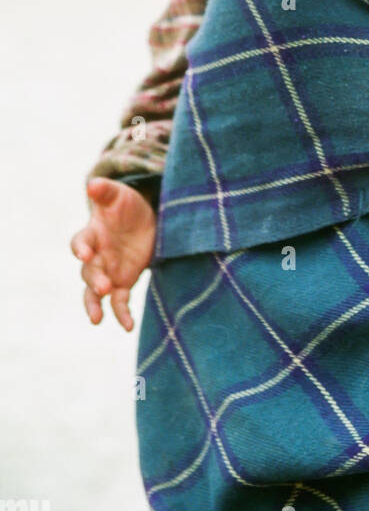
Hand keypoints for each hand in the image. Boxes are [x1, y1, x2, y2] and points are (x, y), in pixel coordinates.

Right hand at [71, 178, 156, 331]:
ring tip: (97, 318)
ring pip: (95, 292)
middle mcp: (96, 256)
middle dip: (94, 279)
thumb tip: (93, 184)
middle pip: (88, 271)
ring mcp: (108, 272)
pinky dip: (121, 314)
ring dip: (96, 304)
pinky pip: (119, 302)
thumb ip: (105, 191)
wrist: (146, 219)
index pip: (80, 242)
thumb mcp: (119, 194)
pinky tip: (127, 326)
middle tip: (103, 287)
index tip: (84, 253)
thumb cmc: (127, 205)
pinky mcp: (123, 283)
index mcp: (92, 234)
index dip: (81, 248)